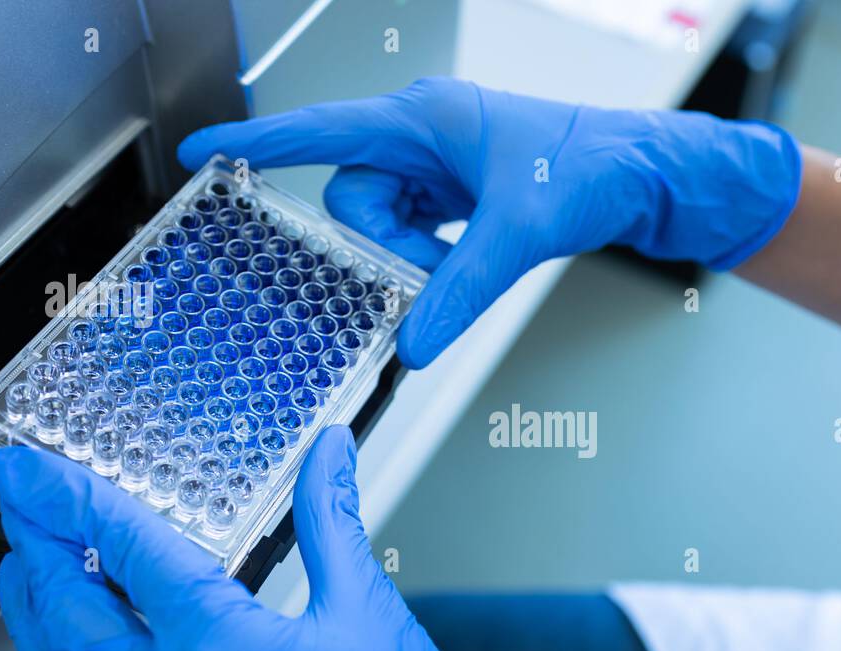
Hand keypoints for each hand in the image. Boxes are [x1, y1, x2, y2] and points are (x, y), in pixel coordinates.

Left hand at [0, 428, 630, 650]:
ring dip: (38, 622)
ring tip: (28, 575)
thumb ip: (331, 517)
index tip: (30, 469)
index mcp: (219, 646)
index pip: (123, 551)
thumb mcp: (364, 603)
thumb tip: (329, 454)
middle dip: (37, 547)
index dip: (68, 498)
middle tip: (21, 503)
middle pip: (72, 613)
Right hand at [178, 77, 801, 367]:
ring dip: (411, 257)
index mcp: (424, 117)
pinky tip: (462, 260)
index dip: (258, 145)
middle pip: (354, 199)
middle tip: (434, 268)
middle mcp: (421, 135)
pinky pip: (412, 231)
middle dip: (385, 246)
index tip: (203, 154)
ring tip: (460, 264)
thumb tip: (412, 343)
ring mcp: (436, 164)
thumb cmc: (588, 166)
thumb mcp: (519, 232)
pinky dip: (428, 257)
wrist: (638, 175)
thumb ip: (459, 290)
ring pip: (382, 223)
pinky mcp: (451, 191)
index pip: (321, 131)